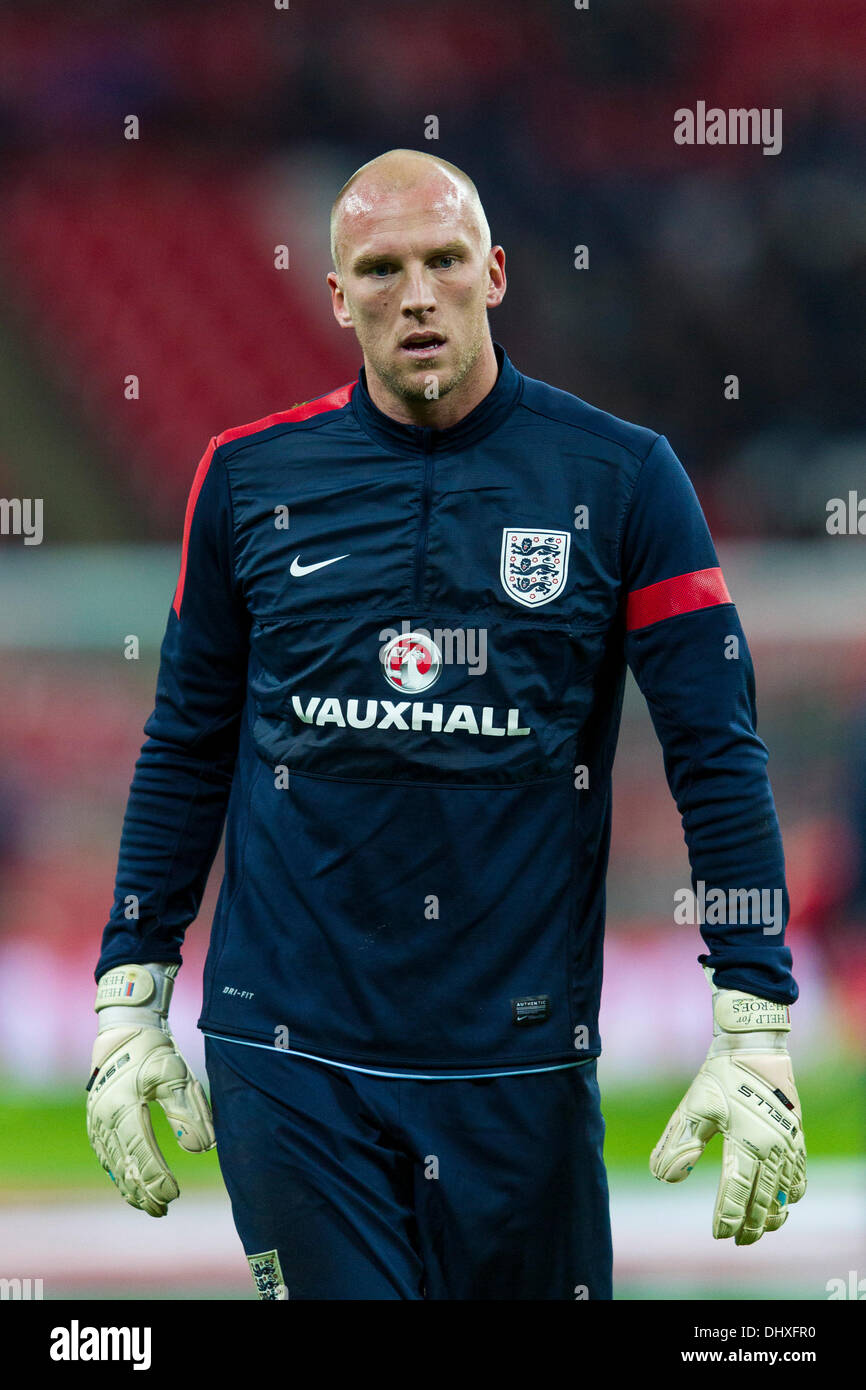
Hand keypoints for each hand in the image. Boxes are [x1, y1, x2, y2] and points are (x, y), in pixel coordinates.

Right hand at [86, 964, 214, 1216]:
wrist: (124, 1029)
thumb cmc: (153, 1049)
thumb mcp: (176, 1074)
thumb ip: (187, 1112)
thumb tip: (201, 1148)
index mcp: (122, 1107)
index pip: (141, 1152)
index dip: (157, 1177)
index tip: (174, 1194)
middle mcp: (104, 1119)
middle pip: (124, 1165)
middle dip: (144, 1191)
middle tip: (164, 1210)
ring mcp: (96, 1120)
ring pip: (113, 1164)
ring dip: (131, 1187)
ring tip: (150, 1207)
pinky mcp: (96, 1119)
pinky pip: (106, 1155)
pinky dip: (119, 1173)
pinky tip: (130, 1186)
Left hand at [650, 967, 805, 1244]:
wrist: (755, 1047)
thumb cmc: (721, 1076)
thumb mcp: (694, 1106)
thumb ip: (678, 1143)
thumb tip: (662, 1177)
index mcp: (746, 1141)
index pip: (737, 1192)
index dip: (728, 1217)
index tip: (719, 1235)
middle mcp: (772, 1148)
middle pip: (764, 1202)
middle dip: (751, 1226)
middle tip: (738, 1241)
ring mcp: (788, 1145)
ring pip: (785, 1195)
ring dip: (773, 1216)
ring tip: (758, 1229)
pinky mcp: (797, 1138)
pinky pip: (799, 1178)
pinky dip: (791, 1196)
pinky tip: (780, 1202)